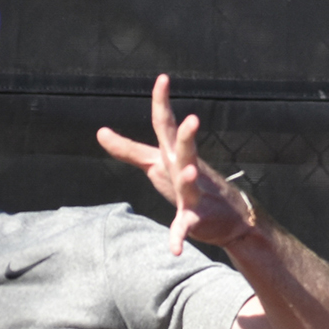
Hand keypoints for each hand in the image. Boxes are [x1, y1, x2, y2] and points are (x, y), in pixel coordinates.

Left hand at [96, 74, 256, 253]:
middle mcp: (184, 167)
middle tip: (192, 119)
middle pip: (183, 147)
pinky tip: (174, 249)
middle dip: (187, 134)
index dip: (162, 102)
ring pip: (189, 182)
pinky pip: (184, 227)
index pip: (165, 124)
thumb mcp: (156, 163)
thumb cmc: (187, 184)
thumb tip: (99, 131)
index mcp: (172, 153)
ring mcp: (192, 192)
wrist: (228, 217)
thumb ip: (128, 149)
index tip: (163, 78)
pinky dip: (178, 237)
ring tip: (189, 172)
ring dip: (187, 177)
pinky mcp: (195, 217)